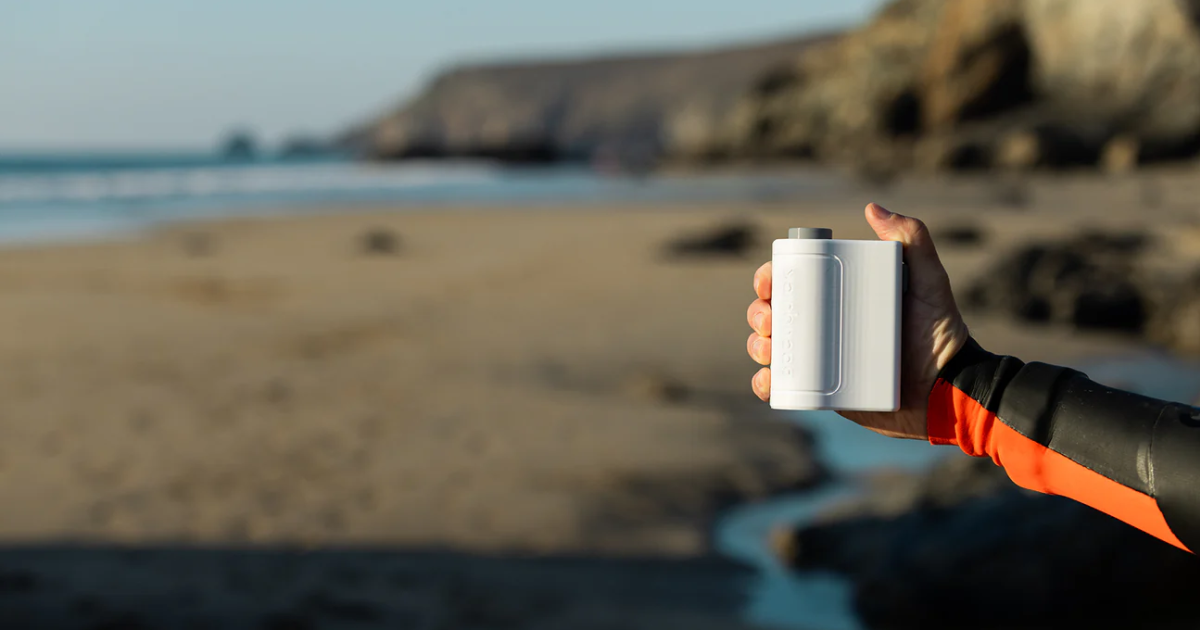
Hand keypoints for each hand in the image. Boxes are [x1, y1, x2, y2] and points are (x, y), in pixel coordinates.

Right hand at [746, 203, 969, 439]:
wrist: (948, 391)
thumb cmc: (942, 334)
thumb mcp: (929, 280)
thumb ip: (912, 240)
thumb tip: (872, 208)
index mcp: (840, 297)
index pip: (794, 281)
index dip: (770, 279)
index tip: (768, 283)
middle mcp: (826, 327)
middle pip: (775, 314)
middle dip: (759, 314)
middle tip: (771, 320)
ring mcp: (822, 361)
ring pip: (772, 349)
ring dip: (757, 346)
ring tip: (770, 350)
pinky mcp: (823, 394)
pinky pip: (784, 390)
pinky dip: (765, 385)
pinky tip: (768, 381)